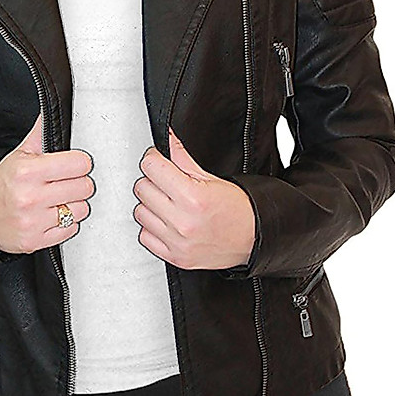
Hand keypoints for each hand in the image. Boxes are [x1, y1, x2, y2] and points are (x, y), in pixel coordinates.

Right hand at [0, 111, 95, 253]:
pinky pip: (71, 230)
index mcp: (28, 171)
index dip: (78, 164)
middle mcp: (30, 197)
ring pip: (81, 209)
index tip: (71, 165)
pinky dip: (66, 223)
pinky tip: (52, 215)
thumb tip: (50, 108)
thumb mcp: (20, 154)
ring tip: (58, 200)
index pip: (79, 164)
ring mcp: (33, 221)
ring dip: (73, 204)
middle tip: (64, 183)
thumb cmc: (3, 183)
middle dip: (77, 184)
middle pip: (84, 187)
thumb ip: (41, 133)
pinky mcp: (36, 241)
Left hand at [132, 127, 255, 270]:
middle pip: (142, 188)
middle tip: (167, 182)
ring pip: (140, 212)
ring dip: (150, 205)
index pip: (151, 167)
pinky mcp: (174, 256)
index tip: (158, 160)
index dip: (154, 159)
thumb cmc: (237, 209)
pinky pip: (144, 236)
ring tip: (168, 203)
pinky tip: (166, 222)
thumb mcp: (211, 178)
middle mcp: (182, 221)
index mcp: (192, 197)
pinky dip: (152, 227)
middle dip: (152, 181)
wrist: (254, 238)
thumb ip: (182, 157)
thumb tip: (167, 138)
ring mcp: (177, 241)